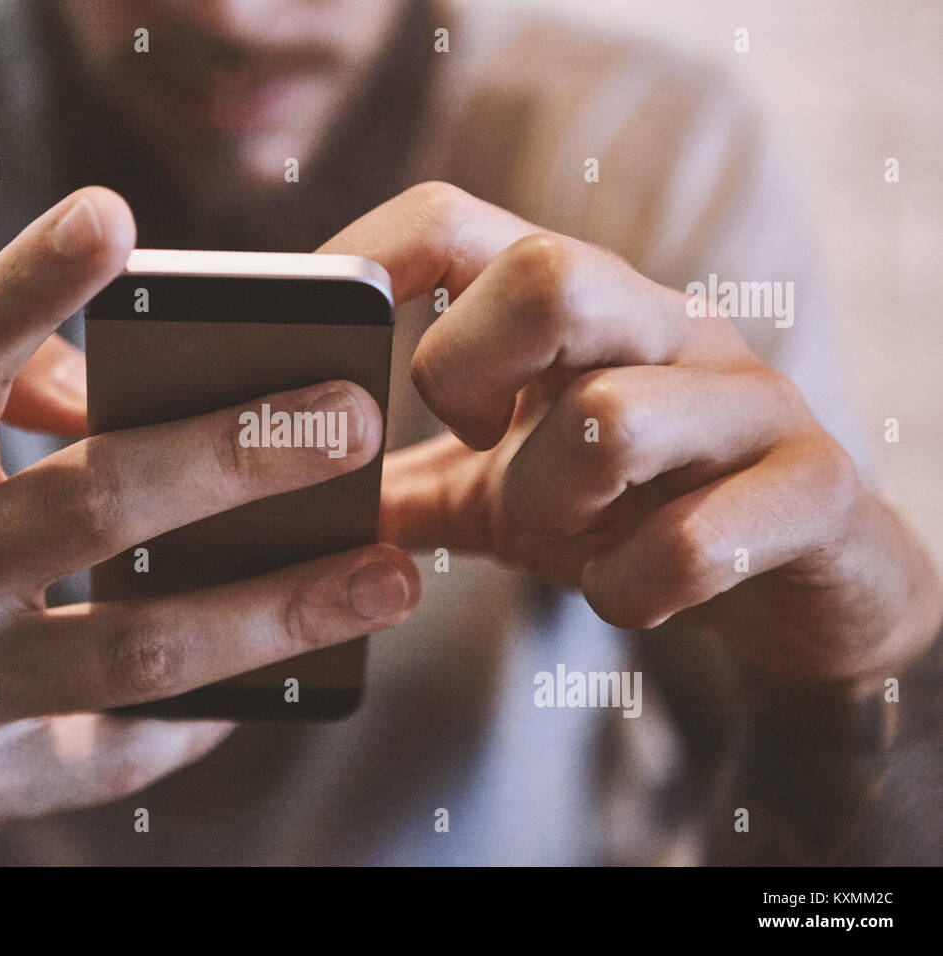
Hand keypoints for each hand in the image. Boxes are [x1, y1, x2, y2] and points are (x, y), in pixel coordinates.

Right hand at [0, 186, 419, 850]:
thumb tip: (111, 379)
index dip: (29, 285)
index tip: (112, 216)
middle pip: (86, 505)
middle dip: (231, 458)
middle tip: (351, 419)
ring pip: (135, 649)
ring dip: (275, 611)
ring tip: (389, 577)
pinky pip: (129, 748)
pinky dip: (224, 707)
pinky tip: (304, 672)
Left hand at [322, 182, 940, 685]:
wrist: (806, 578)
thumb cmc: (637, 513)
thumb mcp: (505, 497)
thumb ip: (412, 490)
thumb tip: (301, 506)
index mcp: (579, 308)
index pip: (455, 221)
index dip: (370, 259)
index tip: (323, 332)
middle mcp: (663, 326)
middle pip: (547, 275)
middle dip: (468, 377)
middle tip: (476, 443)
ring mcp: (746, 400)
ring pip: (612, 417)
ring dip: (552, 505)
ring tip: (568, 538)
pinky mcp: (811, 489)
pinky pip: (692, 543)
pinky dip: (628, 589)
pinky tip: (629, 592)